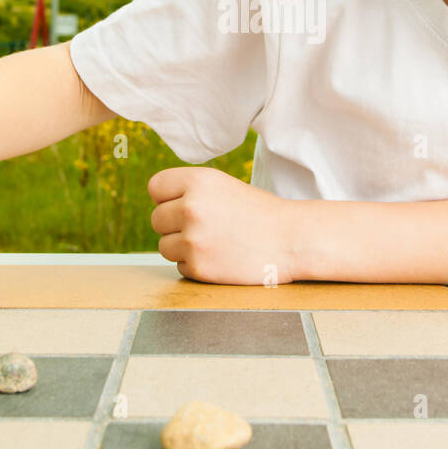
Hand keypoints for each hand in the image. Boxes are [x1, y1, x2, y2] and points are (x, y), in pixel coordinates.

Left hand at [148, 166, 298, 284]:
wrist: (292, 240)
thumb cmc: (258, 213)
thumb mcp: (223, 186)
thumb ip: (189, 191)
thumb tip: (157, 206)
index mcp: (198, 181)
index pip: (155, 187)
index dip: (168, 198)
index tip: (184, 204)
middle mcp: (191, 207)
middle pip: (156, 219)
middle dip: (174, 225)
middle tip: (206, 227)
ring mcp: (193, 239)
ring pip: (164, 246)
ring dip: (183, 247)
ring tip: (214, 243)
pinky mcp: (198, 267)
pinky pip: (180, 266)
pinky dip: (196, 266)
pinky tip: (221, 258)